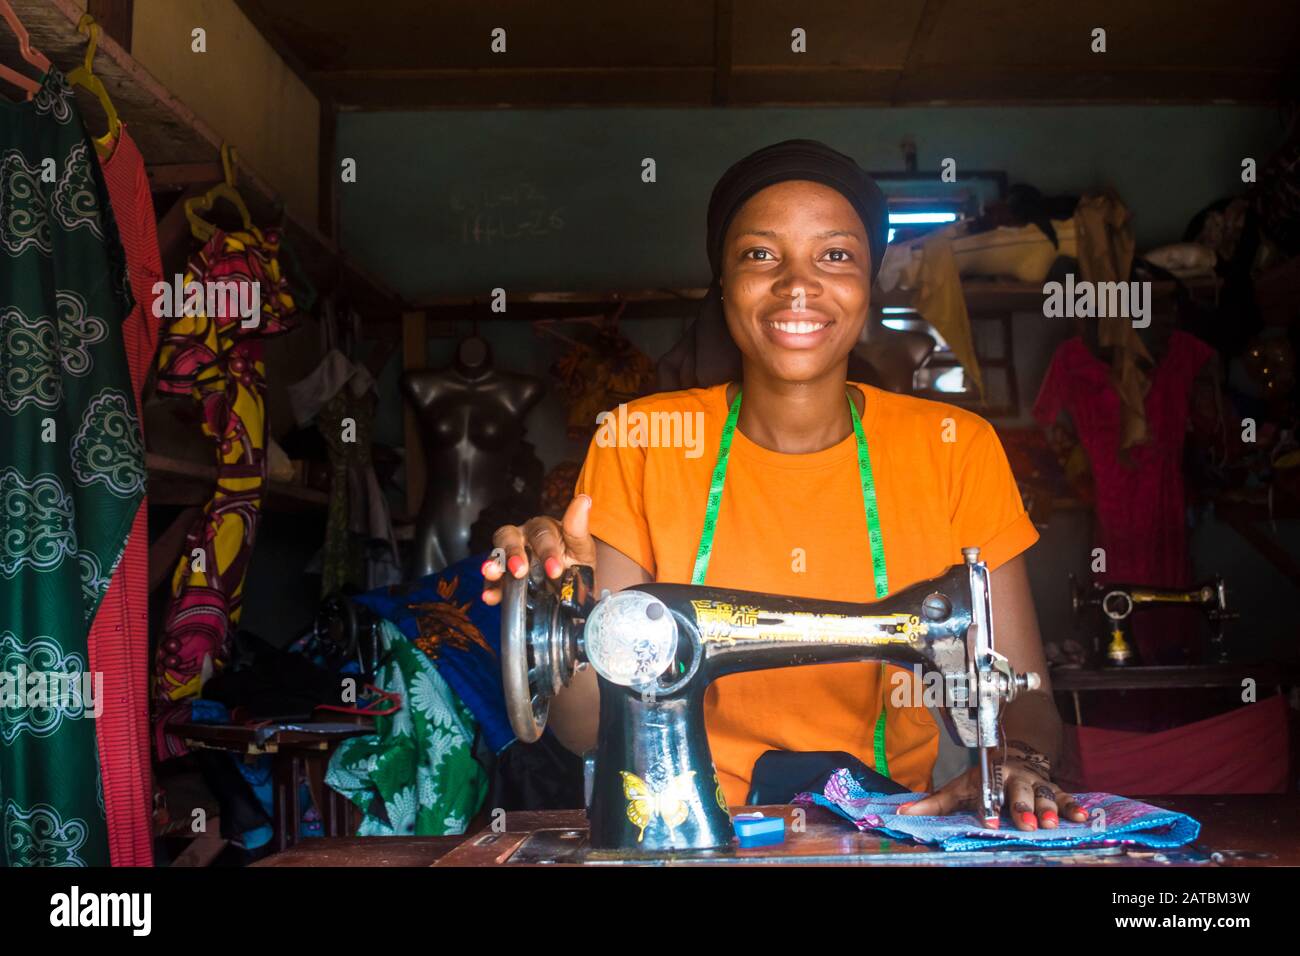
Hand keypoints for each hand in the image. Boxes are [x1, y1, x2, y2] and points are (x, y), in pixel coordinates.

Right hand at [480, 494, 596, 605]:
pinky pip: (491, 579)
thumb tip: (583, 500)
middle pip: (510, 536)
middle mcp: (522, 538)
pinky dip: (489, 587)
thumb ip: (578, 528)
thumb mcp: (582, 550)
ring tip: (492, 573)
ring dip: (494, 563)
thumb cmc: (574, 562)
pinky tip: (489, 597)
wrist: (570, 589)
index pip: (541, 532)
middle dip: (514, 553)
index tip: (555, 570)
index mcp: (543, 529)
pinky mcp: (502, 577)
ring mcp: (509, 557)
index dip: (546, 550)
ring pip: (496, 552)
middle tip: (520, 571)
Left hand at [897, 739, 1087, 830]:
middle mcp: (1015, 779)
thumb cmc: (984, 776)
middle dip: (1022, 808)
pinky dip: (1075, 807)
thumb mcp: (959, 787)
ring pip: (1045, 795)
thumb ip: (934, 802)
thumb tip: (902, 813)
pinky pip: (1067, 797)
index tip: (989, 821)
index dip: (989, 807)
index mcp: (991, 777)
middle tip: (1026, 823)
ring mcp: (1037, 783)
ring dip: (1049, 809)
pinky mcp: (1055, 788)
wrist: (1015, 753)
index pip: (989, 793)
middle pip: (1019, 793)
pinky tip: (1083, 818)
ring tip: (1051, 823)